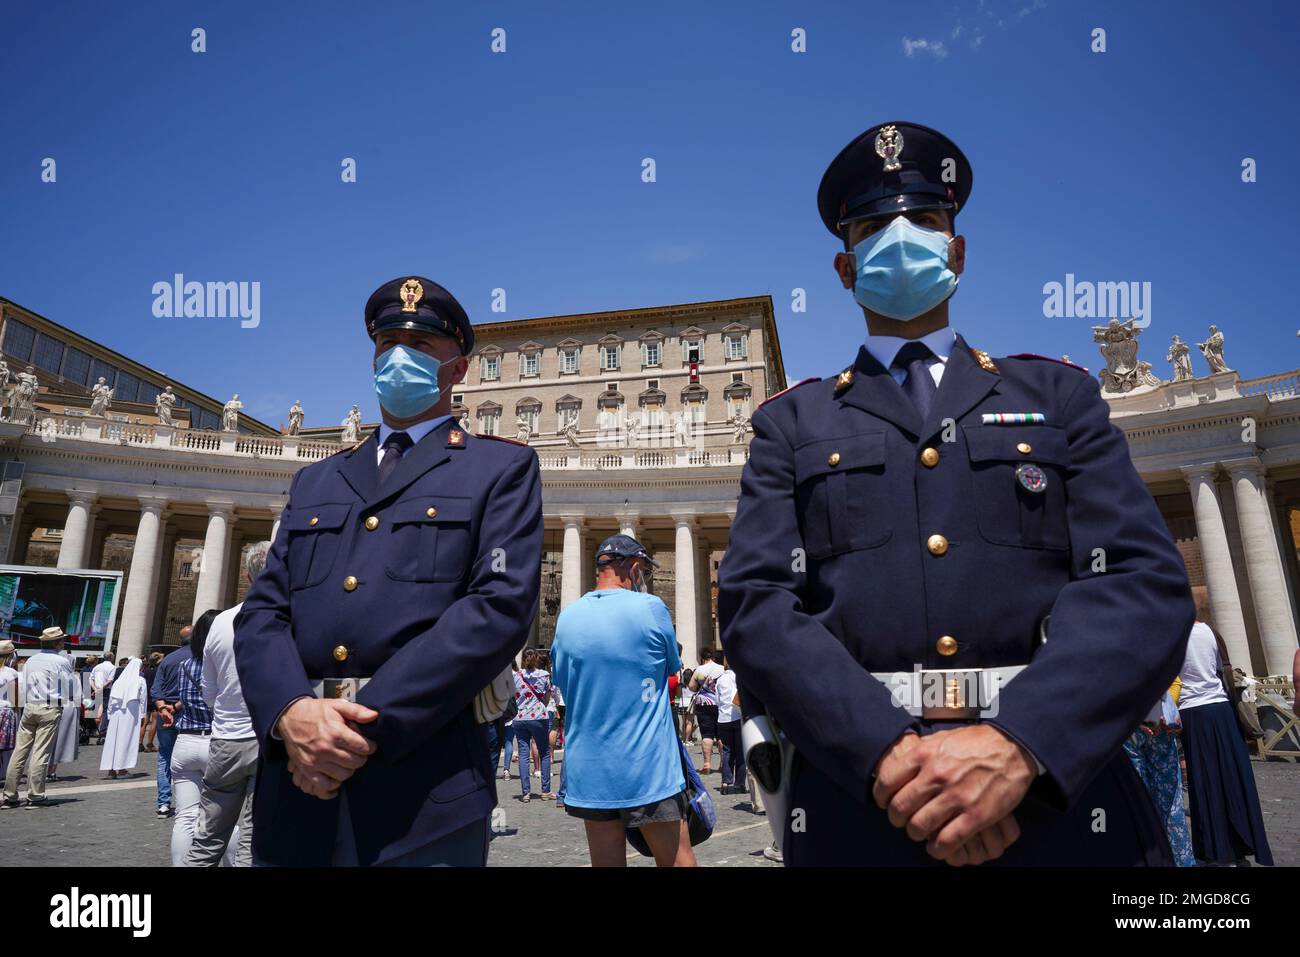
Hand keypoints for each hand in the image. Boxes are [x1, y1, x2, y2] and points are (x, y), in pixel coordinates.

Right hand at [276, 698, 378, 798]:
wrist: (290, 717)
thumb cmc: (315, 711)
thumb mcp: (337, 706)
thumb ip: (357, 711)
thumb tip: (374, 716)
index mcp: (336, 733)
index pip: (363, 748)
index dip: (370, 747)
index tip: (369, 745)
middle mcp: (326, 749)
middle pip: (356, 762)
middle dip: (361, 757)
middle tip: (358, 753)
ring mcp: (316, 762)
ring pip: (344, 774)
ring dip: (349, 769)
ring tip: (348, 760)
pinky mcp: (307, 770)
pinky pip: (325, 784)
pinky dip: (334, 782)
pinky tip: (336, 773)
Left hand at [875, 724, 1035, 859]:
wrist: (1012, 747)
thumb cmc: (977, 742)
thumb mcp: (942, 738)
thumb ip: (921, 752)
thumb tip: (901, 762)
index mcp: (924, 755)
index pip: (887, 781)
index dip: (880, 797)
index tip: (884, 803)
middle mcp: (936, 776)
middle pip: (900, 808)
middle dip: (896, 819)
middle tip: (901, 821)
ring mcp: (956, 797)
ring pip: (920, 826)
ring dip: (915, 834)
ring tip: (919, 832)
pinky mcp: (975, 815)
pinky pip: (947, 840)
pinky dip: (938, 848)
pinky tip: (937, 846)